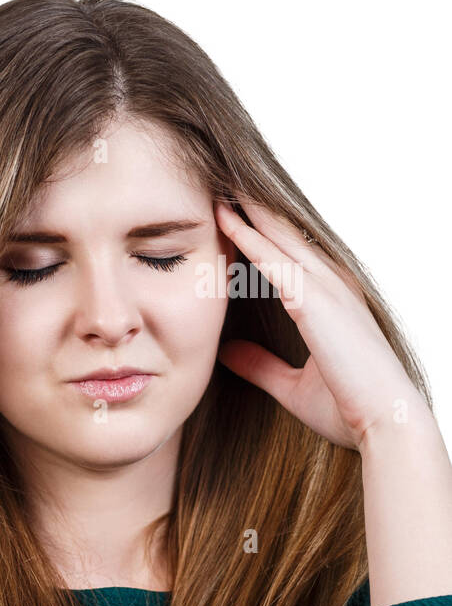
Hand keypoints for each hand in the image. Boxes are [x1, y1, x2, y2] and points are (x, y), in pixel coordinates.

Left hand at [213, 198, 422, 448]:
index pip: (289, 257)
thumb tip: (229, 353)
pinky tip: (228, 221)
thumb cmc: (349, 408)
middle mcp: (331, 287)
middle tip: (222, 181)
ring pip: (280, 238)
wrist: (386, 424)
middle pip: (286, 236)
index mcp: (330, 302)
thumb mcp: (291, 385)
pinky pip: (275, 262)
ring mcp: (327, 290)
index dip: (261, 233)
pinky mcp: (316, 302)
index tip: (231, 213)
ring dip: (249, 212)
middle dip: (254, 209)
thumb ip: (260, 365)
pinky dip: (250, 240)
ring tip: (219, 185)